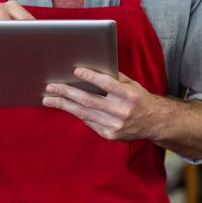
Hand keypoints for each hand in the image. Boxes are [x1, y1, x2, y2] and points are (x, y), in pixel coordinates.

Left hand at [42, 68, 160, 141]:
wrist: (153, 122)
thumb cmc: (139, 98)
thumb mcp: (132, 84)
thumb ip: (114, 78)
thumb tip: (91, 68)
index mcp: (129, 95)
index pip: (107, 84)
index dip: (91, 77)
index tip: (75, 71)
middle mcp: (121, 111)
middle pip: (89, 100)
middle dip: (67, 93)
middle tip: (51, 87)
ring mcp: (115, 125)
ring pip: (84, 113)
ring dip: (64, 105)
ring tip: (49, 99)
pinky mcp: (110, 135)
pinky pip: (89, 122)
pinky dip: (77, 113)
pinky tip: (66, 107)